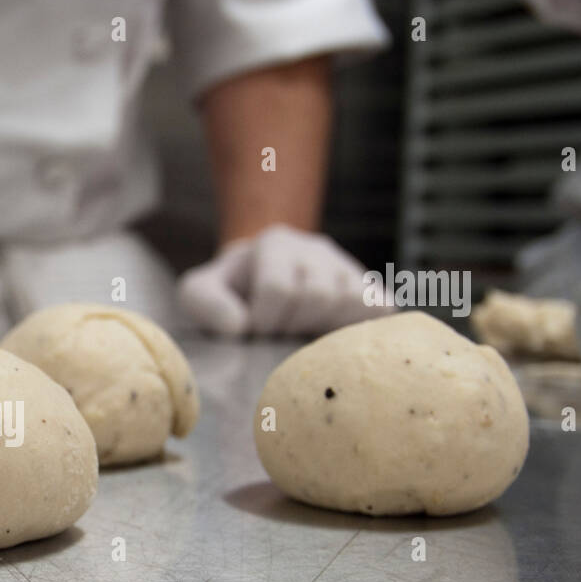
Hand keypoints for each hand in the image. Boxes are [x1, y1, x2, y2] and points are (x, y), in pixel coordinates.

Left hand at [176, 225, 392, 337]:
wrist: (259, 284)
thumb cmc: (227, 295)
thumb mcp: (198, 293)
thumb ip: (205, 303)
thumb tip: (239, 324)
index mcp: (275, 244)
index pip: (280, 288)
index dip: (264, 320)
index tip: (253, 329)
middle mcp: (316, 249)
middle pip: (319, 295)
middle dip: (293, 325)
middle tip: (278, 332)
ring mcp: (347, 268)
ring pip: (353, 302)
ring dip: (323, 330)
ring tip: (301, 332)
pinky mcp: (369, 290)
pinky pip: (382, 310)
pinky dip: (362, 329)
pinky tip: (334, 337)